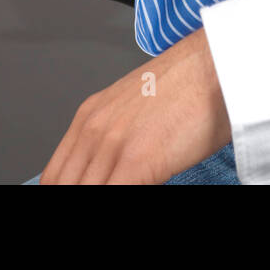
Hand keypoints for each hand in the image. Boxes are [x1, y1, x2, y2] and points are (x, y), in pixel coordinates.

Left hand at [38, 27, 233, 184]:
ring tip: (130, 190)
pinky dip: (119, 205)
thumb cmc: (190, 86)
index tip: (80, 198)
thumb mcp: (136, 109)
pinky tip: (146, 191)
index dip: (63, 194)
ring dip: (100, 199)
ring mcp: (112, 146)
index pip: (54, 177)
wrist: (216, 64)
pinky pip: (112, 196)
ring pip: (84, 193)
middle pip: (64, 187)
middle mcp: (92, 129)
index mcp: (88, 117)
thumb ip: (116, 138)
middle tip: (105, 201)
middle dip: (78, 199)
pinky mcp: (136, 161)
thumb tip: (114, 171)